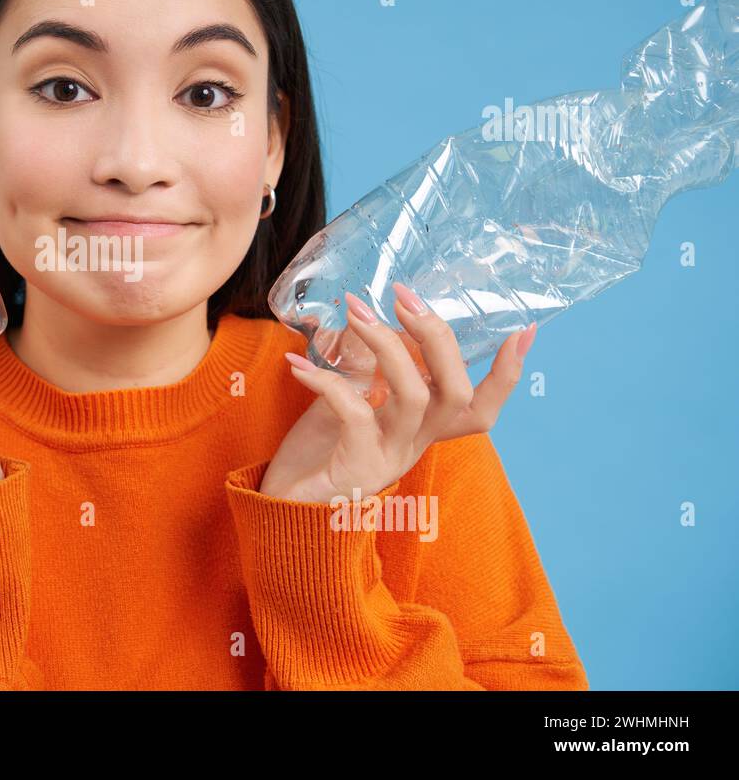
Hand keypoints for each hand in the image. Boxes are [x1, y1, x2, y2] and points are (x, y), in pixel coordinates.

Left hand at [261, 281, 535, 503]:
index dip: (506, 374)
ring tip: (355, 313)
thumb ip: (364, 368)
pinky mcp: (356, 469)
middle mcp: (414, 445)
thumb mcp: (345, 400)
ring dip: (386, 346)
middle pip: (456, 392)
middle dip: (437, 337)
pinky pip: (355, 414)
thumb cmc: (315, 454)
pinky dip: (326, 382)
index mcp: (421, 429)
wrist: (281, 509)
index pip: (481, 407)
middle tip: (404, 297)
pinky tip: (298, 365)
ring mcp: (389, 459)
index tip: (525, 329)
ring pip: (414, 397)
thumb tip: (367, 316)